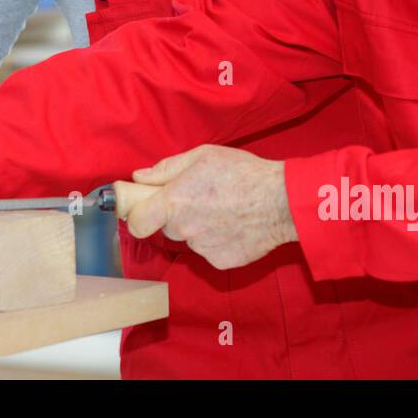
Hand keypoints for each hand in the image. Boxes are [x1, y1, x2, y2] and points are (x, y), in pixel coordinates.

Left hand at [127, 144, 296, 270]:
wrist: (282, 202)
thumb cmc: (243, 174)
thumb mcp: (202, 155)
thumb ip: (166, 168)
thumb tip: (139, 176)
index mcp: (174, 202)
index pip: (137, 222)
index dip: (136, 216)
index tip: (142, 210)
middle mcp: (184, 229)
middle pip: (168, 227)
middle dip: (177, 215)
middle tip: (199, 198)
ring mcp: (202, 248)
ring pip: (190, 238)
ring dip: (199, 226)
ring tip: (223, 209)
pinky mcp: (221, 261)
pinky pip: (210, 250)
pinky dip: (218, 240)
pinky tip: (234, 224)